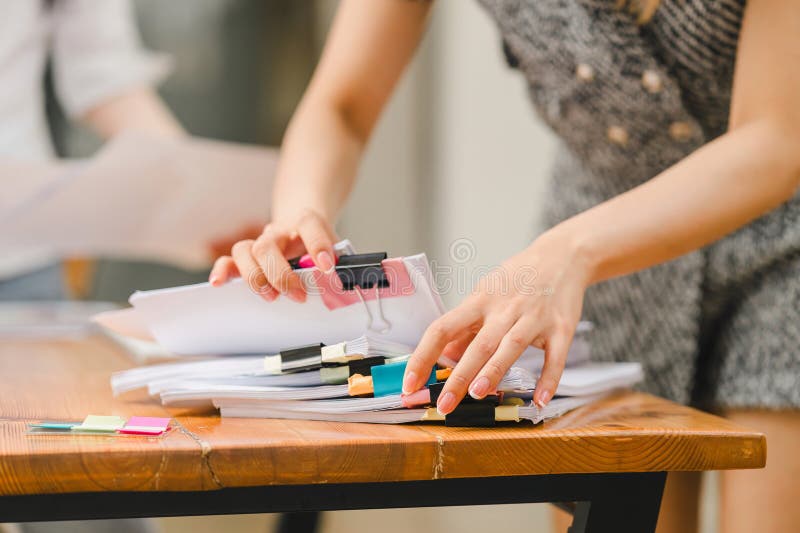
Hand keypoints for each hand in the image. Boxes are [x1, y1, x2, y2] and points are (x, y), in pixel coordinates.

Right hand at [208, 209, 336, 302]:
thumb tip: (343, 286)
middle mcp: (279, 231)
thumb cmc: (318, 243)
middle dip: (281, 275)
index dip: (318, 244)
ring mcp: (260, 242)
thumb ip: (340, 264)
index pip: (309, 225)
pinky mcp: (246, 255)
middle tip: (298, 295)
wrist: (302, 223)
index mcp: (305, 222)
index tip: (328, 266)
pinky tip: (219, 284)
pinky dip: (223, 271)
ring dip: (255, 277)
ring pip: (245, 250)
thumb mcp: (335, 249)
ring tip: (270, 296)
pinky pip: (228, 260)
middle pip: (268, 245)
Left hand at [402, 229, 591, 412]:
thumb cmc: (518, 279)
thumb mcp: (485, 294)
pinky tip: (539, 400)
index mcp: (479, 301)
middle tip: (444, 404)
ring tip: (477, 394)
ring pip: (511, 346)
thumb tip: (444, 356)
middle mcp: (504, 309)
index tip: (410, 383)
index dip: (423, 356)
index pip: (443, 328)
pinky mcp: (561, 327)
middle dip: (459, 376)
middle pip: (478, 344)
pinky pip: (555, 357)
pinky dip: (549, 380)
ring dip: (494, 371)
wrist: (563, 256)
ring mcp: (534, 318)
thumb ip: (467, 327)